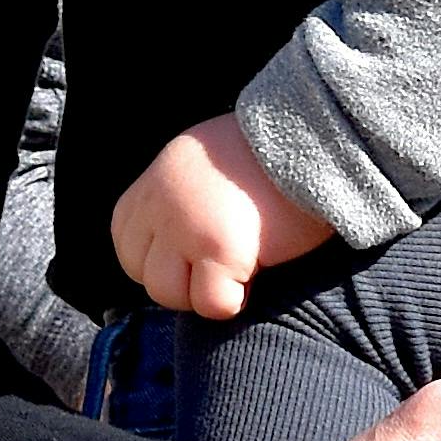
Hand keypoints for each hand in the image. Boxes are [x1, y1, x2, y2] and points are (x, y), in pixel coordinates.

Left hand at [111, 113, 335, 321]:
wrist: (313, 137)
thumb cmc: (269, 154)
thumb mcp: (203, 160)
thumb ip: (178, 196)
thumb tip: (171, 243)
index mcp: (155, 181)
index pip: (127, 243)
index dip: (161, 259)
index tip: (195, 255)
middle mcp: (161, 204)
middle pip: (143, 273)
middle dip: (181, 280)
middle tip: (220, 266)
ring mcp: (187, 228)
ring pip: (170, 294)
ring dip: (204, 292)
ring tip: (239, 270)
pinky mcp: (222, 250)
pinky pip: (211, 303)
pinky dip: (232, 301)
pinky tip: (254, 277)